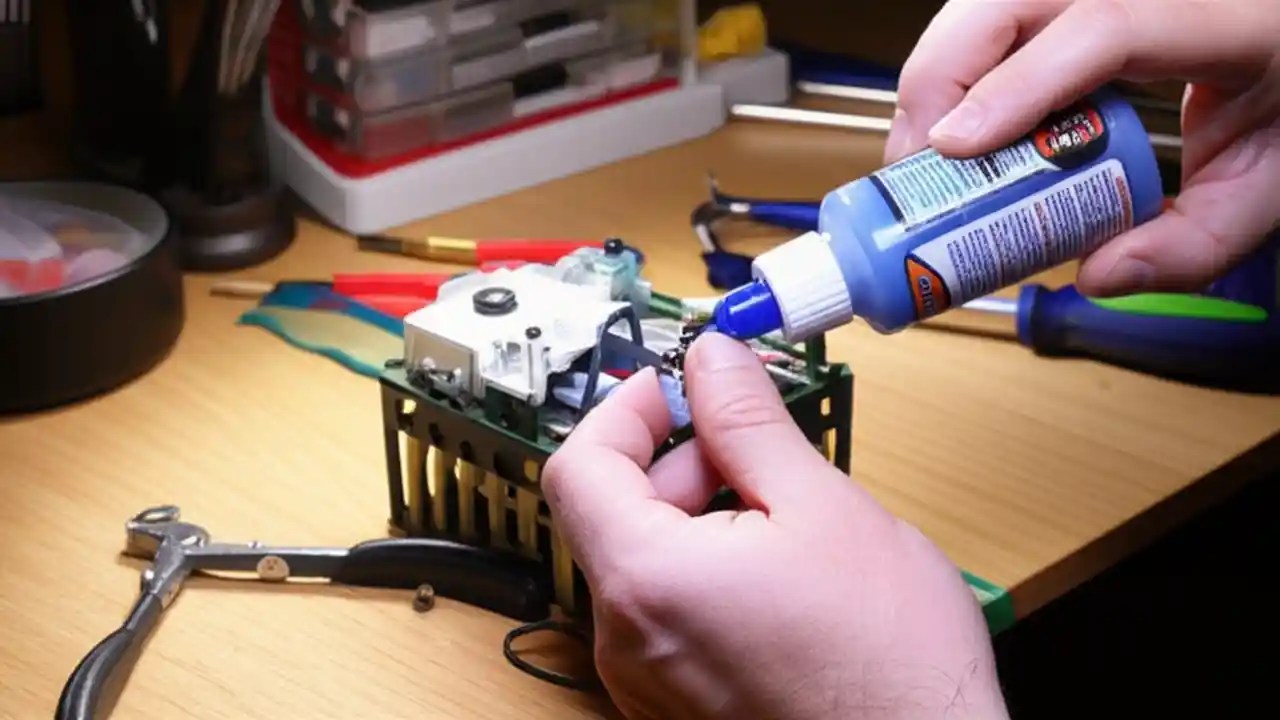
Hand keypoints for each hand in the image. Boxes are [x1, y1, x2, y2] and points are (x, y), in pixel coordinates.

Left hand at [544, 334, 1006, 719]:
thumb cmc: (885, 669)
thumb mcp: (822, 508)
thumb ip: (749, 422)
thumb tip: (713, 360)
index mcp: (647, 580)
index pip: (580, 464)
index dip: (628, 408)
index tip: (679, 388)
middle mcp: (628, 638)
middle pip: (615, 511)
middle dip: (683, 462)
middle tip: (761, 452)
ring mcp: (647, 679)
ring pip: (648, 562)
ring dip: (705, 518)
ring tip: (790, 524)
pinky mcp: (675, 703)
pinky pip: (669, 612)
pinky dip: (710, 571)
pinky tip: (783, 577)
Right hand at [885, 0, 1279, 296]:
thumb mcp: (1268, 186)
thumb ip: (1197, 243)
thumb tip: (1099, 274)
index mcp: (1220, 12)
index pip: (1104, 24)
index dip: (1019, 85)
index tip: (957, 148)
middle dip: (942, 81)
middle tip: (917, 166)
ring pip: (982, 4)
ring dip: (936, 77)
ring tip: (926, 157)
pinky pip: (987, 18)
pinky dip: (953, 71)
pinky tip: (951, 127)